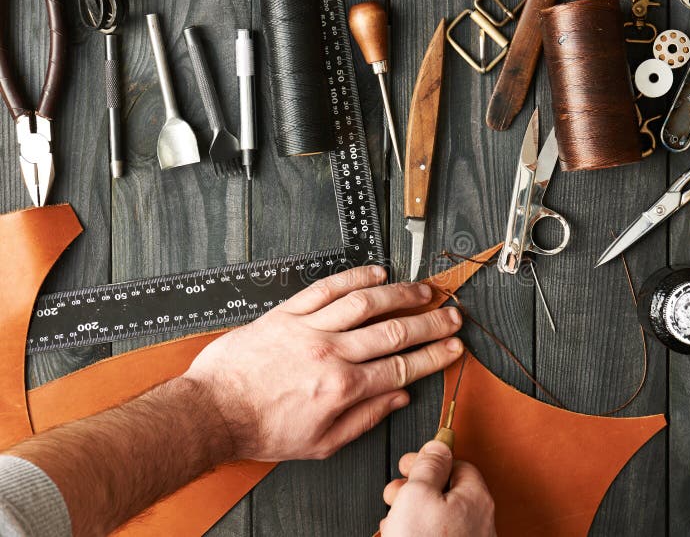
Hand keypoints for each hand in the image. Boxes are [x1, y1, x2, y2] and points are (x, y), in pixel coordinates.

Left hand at [183, 265, 463, 462]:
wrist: (212, 411)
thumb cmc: (261, 428)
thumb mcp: (320, 443)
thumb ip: (364, 419)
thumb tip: (397, 399)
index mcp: (342, 388)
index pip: (401, 367)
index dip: (433, 355)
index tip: (452, 346)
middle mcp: (330, 354)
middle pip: (393, 331)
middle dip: (429, 322)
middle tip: (451, 314)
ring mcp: (309, 329)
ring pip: (365, 303)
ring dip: (400, 294)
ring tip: (423, 290)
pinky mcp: (287, 313)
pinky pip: (326, 288)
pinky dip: (353, 277)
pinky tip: (375, 273)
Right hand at [380, 440, 495, 536]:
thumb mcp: (418, 494)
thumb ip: (428, 465)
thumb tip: (438, 445)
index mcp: (476, 498)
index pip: (457, 464)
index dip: (429, 461)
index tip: (408, 464)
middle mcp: (479, 521)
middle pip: (447, 490)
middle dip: (415, 488)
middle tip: (395, 493)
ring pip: (439, 516)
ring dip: (411, 512)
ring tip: (392, 520)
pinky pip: (437, 536)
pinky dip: (417, 532)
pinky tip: (399, 536)